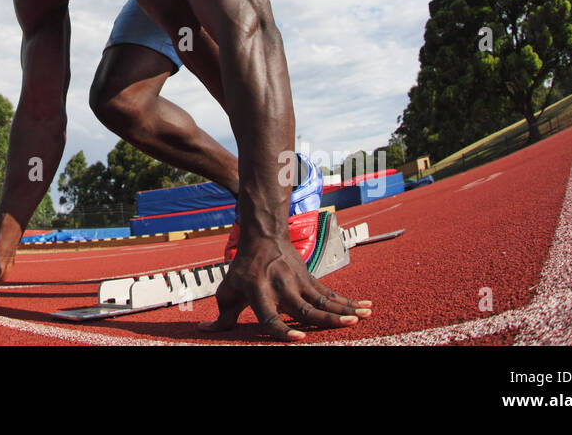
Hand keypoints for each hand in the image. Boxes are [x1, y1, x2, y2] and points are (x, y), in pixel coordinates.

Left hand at [202, 231, 371, 340]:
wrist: (262, 234)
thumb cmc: (243, 268)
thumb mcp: (228, 289)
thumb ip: (222, 315)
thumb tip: (205, 331)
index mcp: (259, 292)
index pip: (270, 316)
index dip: (282, 328)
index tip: (297, 338)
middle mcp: (281, 287)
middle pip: (305, 308)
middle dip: (326, 318)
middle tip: (347, 325)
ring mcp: (298, 283)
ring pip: (323, 300)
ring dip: (345, 309)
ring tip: (365, 316)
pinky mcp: (310, 280)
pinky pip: (331, 294)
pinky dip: (349, 301)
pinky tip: (367, 307)